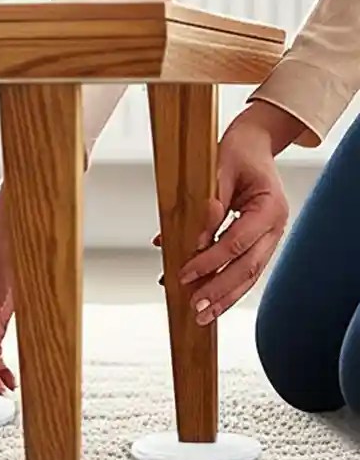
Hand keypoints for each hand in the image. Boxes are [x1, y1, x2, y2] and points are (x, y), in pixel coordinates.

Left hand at [177, 101, 300, 324]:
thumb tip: (194, 238)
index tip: (184, 273)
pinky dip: (227, 286)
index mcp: (269, 207)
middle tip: (195, 307)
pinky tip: (210, 301)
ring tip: (203, 315)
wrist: (254, 144)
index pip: (237, 243)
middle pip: (248, 267)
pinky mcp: (260, 242)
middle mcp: (276, 226)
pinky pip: (246, 269)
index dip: (210, 261)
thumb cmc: (237, 152)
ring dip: (225, 297)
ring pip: (250, 275)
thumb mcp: (217, 169)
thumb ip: (208, 205)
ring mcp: (271, 236)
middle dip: (219, 290)